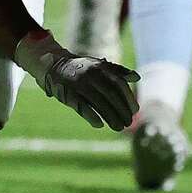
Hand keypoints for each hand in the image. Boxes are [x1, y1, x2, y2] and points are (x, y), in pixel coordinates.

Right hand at [15, 31, 138, 129]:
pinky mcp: (68, 94)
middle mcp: (91, 75)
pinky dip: (91, 116)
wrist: (54, 65)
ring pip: (98, 102)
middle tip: (129, 122)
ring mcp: (79, 84)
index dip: (128, 98)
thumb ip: (118, 71)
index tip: (135, 110)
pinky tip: (100, 125)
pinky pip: (81, 107)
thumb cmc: (82, 67)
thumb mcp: (99, 65)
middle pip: (111, 94)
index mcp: (101, 67)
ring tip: (119, 127)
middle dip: (121, 109)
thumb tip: (137, 78)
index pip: (119, 84)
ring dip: (110, 116)